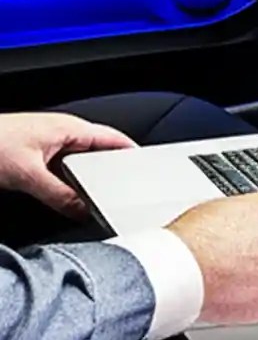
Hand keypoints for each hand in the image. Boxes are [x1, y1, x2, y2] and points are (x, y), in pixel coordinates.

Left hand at [0, 113, 134, 217]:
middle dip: (111, 172)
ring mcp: (47, 141)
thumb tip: (84, 211)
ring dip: (86, 178)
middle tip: (123, 191)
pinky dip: (69, 180)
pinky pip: (62, 167)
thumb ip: (60, 196)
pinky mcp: (33, 152)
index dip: (133, 154)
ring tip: (95, 197)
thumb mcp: (28, 175)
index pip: (114, 139)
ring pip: (79, 162)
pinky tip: (67, 194)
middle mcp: (61, 132)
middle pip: (99, 153)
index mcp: (69, 128)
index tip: (147, 170)